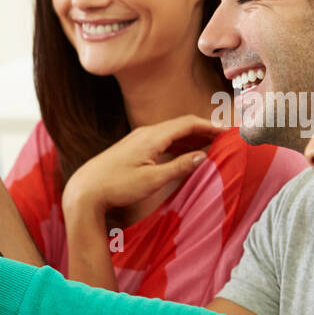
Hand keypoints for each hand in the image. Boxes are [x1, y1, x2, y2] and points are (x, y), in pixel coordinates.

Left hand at [61, 116, 222, 220]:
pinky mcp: (132, 149)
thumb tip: (202, 157)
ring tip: (211, 145)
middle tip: (225, 137)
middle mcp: (145, 133)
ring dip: (191, 138)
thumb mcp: (152, 180)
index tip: (228, 131)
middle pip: (181, 126)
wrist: (85, 190)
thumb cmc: (116, 186)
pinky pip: (162, 141)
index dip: (210, 126)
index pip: (187, 123)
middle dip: (204, 130)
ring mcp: (137, 140)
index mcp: (152, 136)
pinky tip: (185, 154)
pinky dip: (178, 145)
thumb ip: (178, 167)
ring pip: (171, 134)